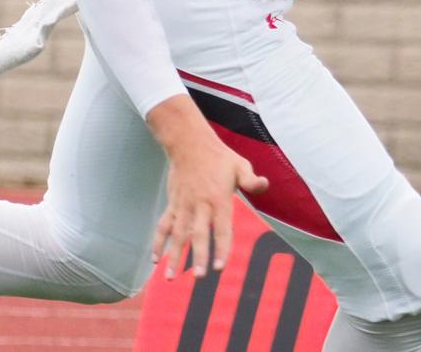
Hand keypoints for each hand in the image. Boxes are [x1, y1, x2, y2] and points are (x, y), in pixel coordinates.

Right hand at [152, 130, 268, 278]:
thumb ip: (251, 179)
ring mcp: (183, 205)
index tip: (219, 267)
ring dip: (174, 256)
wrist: (188, 143)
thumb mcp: (240, 165)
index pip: (221, 229)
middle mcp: (199, 204)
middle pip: (198, 234)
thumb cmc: (218, 156)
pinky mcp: (173, 203)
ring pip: (178, 234)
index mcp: (218, 199)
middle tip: (198, 277)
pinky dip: (158, 241)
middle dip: (198, 257)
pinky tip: (155, 258)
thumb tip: (265, 185)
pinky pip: (164, 225)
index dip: (221, 248)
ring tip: (169, 277)